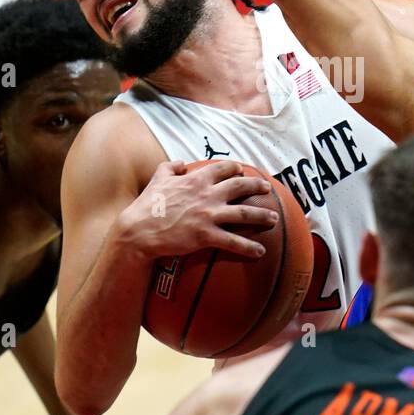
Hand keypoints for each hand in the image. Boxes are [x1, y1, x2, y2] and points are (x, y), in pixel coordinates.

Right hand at [118, 159, 277, 259]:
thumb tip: (180, 162)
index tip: (243, 171)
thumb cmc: (147, 206)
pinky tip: (261, 251)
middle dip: (257, 187)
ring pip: (244, 214)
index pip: (223, 168)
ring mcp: (208, 215)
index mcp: (196, 180)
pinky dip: (249, 247)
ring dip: (262, 216)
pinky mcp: (206, 236)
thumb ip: (169, 167)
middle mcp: (207, 195)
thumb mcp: (157, 179)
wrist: (139, 231)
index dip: (236, 169)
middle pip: (240, 187)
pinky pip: (233, 242)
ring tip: (274, 219)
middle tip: (267, 189)